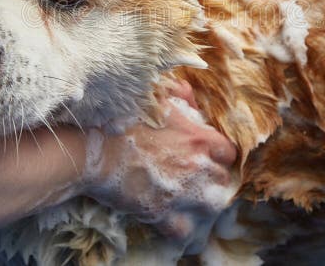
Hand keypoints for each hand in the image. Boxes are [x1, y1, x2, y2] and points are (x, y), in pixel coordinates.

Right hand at [81, 80, 237, 245]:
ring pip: (212, 207)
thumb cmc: (123, 119)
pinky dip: (181, 228)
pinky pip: (184, 231)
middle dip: (214, 179)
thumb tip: (189, 92)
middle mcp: (197, 167)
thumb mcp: (154, 97)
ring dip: (205, 204)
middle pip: (223, 180)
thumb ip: (179, 94)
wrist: (95, 149)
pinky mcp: (161, 213)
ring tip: (194, 201)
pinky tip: (173, 220)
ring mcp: (181, 192)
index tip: (208, 155)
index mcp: (199, 139)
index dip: (219, 155)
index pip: (228, 153)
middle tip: (199, 177)